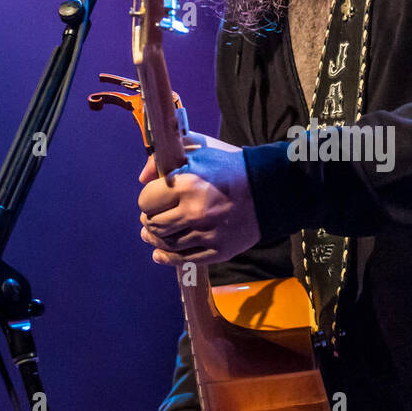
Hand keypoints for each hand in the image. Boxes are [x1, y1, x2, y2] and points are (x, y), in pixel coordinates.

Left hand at [138, 130, 260, 265]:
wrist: (269, 189)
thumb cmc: (230, 166)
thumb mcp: (199, 150)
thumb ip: (166, 158)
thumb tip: (142, 178)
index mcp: (187, 184)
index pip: (146, 201)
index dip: (147, 201)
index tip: (152, 200)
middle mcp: (195, 212)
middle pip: (154, 224)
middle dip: (149, 220)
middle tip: (152, 217)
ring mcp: (207, 234)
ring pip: (166, 243)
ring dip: (155, 239)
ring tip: (152, 234)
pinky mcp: (219, 250)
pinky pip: (184, 259)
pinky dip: (167, 258)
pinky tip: (159, 253)